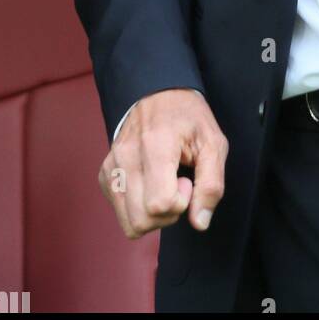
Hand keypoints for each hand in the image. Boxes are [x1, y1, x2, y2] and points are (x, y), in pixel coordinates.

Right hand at [99, 88, 227, 238]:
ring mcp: (111, 167)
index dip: (181, 202)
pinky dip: (139, 209)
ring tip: (164, 187)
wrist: (159, 95)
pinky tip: (151, 186)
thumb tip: (200, 222)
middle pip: (142, 220)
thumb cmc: (188, 118)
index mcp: (155, 145)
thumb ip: (211, 184)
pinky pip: (121, 214)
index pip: (159, 204)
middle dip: (168, 215)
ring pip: (129, 224)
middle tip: (177, 186)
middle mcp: (126, 157)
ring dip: (153, 216)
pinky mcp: (105, 175)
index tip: (187, 180)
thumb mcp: (214, 143)